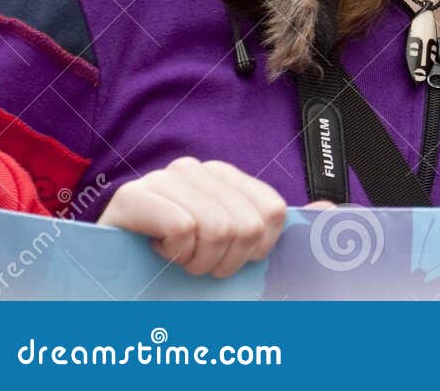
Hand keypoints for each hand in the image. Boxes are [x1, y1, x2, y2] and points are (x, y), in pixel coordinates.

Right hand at [97, 157, 288, 277]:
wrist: (107, 269)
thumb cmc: (174, 258)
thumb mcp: (229, 244)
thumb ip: (277, 227)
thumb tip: (332, 211)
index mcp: (226, 177)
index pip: (271, 212)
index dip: (256, 249)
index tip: (230, 258)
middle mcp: (198, 170)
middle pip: (246, 225)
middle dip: (224, 260)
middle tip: (197, 263)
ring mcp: (165, 179)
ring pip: (216, 229)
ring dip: (197, 260)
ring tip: (177, 259)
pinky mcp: (134, 196)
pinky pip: (183, 229)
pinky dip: (175, 253)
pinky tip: (158, 251)